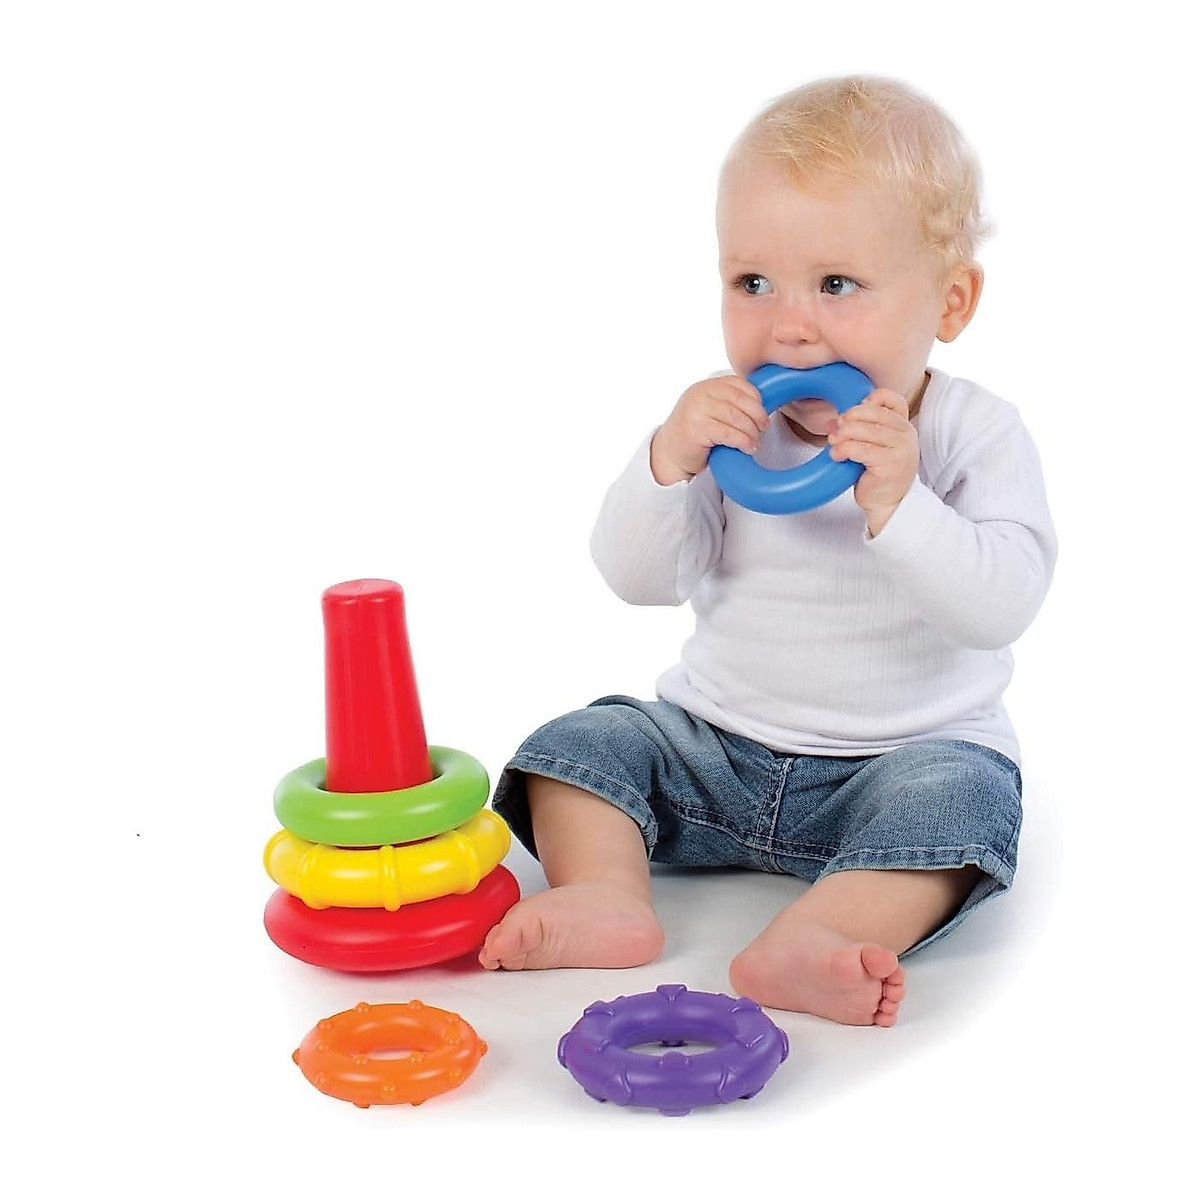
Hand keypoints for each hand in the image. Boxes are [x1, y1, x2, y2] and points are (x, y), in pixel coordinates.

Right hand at [650, 375, 768, 485]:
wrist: (670, 454)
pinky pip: (729, 434)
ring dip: (752, 431)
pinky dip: (744, 441)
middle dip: (757, 416)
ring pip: (737, 418)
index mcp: (706, 386)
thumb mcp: (710, 411)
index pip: (739, 384)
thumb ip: (728, 403)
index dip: (756, 398)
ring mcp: (697, 410)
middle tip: (763, 429)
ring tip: (755, 441)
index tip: (762, 413)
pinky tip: (748, 448)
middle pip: (740, 400)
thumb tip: (761, 407)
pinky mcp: (697, 429)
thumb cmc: (695, 435)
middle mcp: (700, 394)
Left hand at [826, 388, 918, 534]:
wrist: (887, 505)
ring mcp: (902, 449)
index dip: (872, 399)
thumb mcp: (868, 447)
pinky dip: (844, 449)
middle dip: (850, 417)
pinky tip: (837, 455)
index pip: (893, 400)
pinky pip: (861, 449)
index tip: (853, 412)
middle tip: (836, 428)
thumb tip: (831, 422)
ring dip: (843, 434)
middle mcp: (907, 434)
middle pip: (875, 413)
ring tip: (833, 443)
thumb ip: (855, 431)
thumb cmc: (877, 476)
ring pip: (866, 430)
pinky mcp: (891, 464)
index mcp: (903, 426)